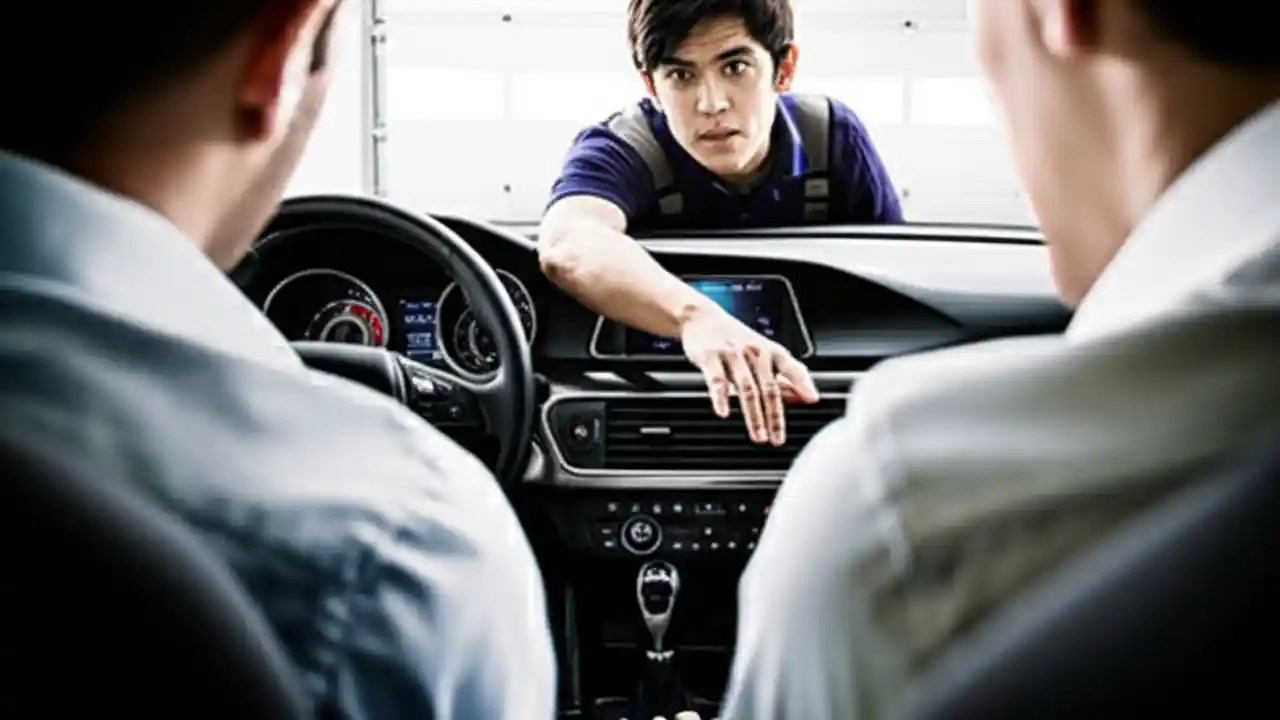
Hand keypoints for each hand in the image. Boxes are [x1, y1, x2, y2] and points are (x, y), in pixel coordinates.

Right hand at [681, 304, 819, 444]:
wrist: (702, 318)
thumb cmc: (736, 339)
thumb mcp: (764, 353)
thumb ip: (785, 376)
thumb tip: (806, 396)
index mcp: (771, 352)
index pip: (792, 368)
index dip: (803, 383)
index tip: (812, 399)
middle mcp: (754, 352)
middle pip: (769, 387)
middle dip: (775, 416)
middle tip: (777, 439)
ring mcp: (732, 354)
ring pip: (746, 388)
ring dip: (753, 415)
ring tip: (759, 436)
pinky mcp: (710, 357)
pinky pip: (717, 380)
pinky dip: (720, 398)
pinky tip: (723, 412)